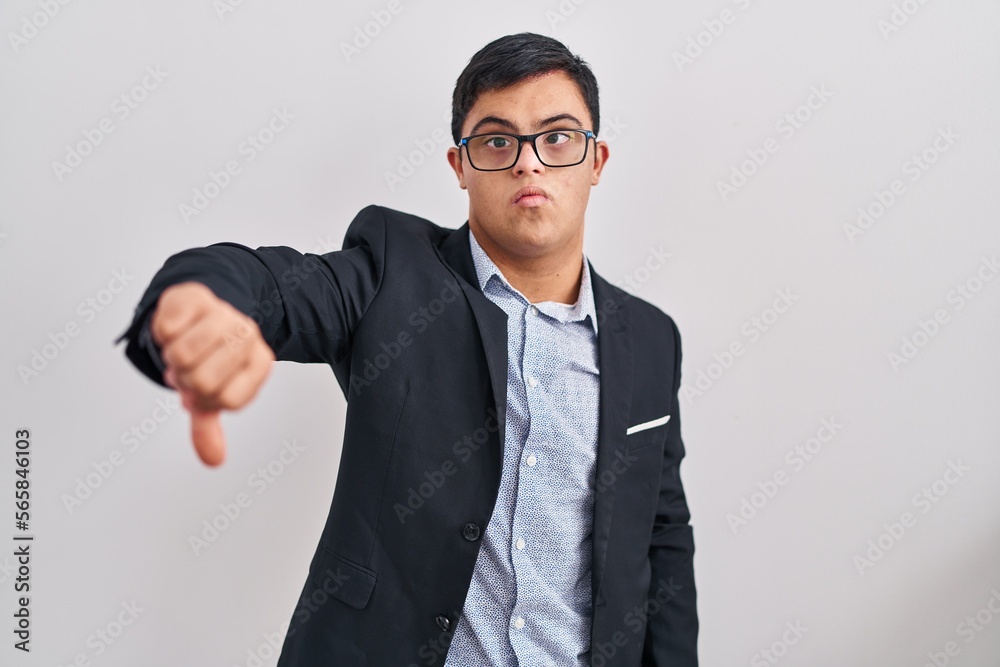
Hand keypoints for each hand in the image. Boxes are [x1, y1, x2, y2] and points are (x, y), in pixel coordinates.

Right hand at [149, 282, 274, 465]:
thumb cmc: (208, 356)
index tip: (203, 386)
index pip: (228, 400)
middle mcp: (249, 337)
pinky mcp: (197, 298)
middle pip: (203, 380)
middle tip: (190, 366)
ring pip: (183, 354)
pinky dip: (163, 334)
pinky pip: (168, 329)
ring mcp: (225, 314)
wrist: (198, 311)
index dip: (205, 399)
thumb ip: (209, 428)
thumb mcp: (210, 393)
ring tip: (183, 348)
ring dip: (173, 356)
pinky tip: (176, 327)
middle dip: (186, 378)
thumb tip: (214, 460)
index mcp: (260, 364)